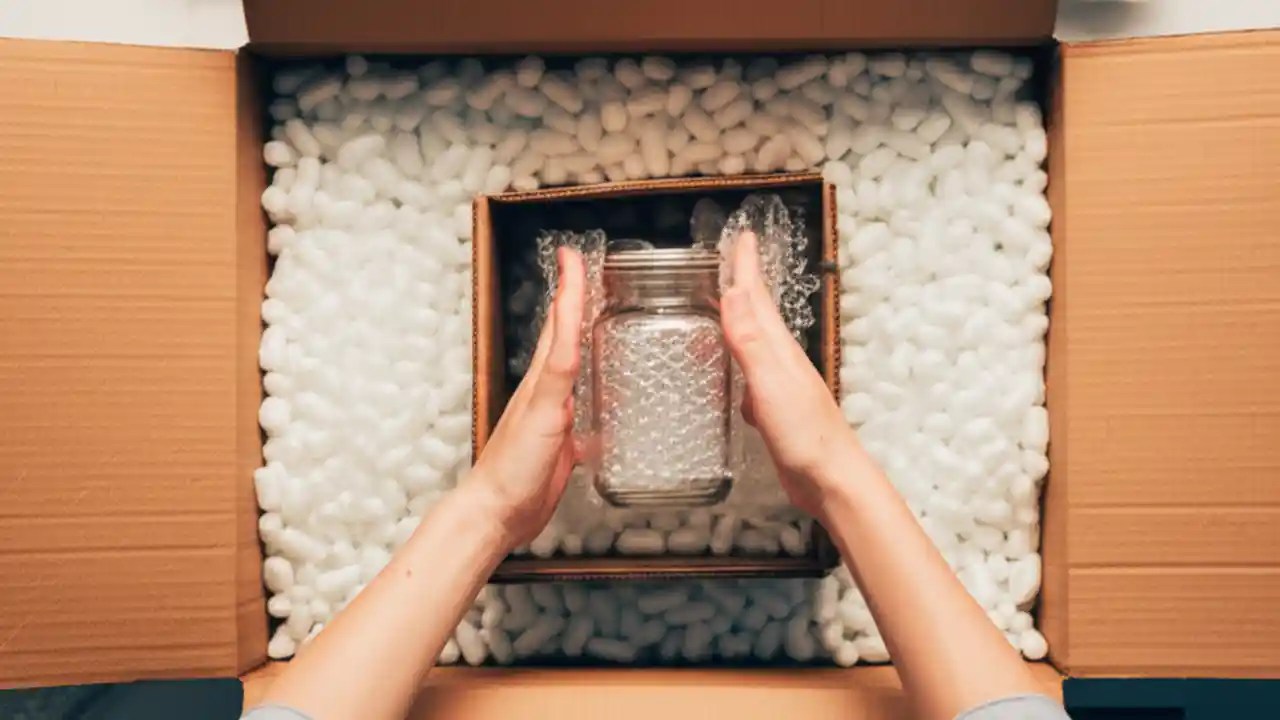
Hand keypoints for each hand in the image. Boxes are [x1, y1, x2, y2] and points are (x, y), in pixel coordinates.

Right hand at [469, 247, 585, 549]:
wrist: (493, 511)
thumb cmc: (520, 490)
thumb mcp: (558, 458)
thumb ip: (572, 441)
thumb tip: (586, 438)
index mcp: (547, 396)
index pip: (562, 343)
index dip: (571, 311)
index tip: (577, 280)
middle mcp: (542, 388)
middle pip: (558, 328)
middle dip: (569, 290)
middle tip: (574, 255)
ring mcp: (541, 395)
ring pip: (559, 336)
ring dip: (569, 299)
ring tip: (575, 264)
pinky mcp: (543, 409)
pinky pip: (560, 364)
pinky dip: (567, 333)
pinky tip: (573, 309)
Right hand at [720, 231, 862, 519]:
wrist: (832, 481)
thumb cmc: (805, 436)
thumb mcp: (771, 384)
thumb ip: (751, 342)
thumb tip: (733, 294)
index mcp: (779, 350)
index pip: (758, 299)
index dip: (748, 267)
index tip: (742, 236)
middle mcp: (781, 363)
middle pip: (758, 315)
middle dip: (744, 284)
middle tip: (731, 260)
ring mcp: (780, 387)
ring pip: (754, 344)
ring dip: (740, 321)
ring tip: (725, 306)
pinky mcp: (776, 412)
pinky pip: (750, 376)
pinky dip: (738, 364)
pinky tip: (732, 374)